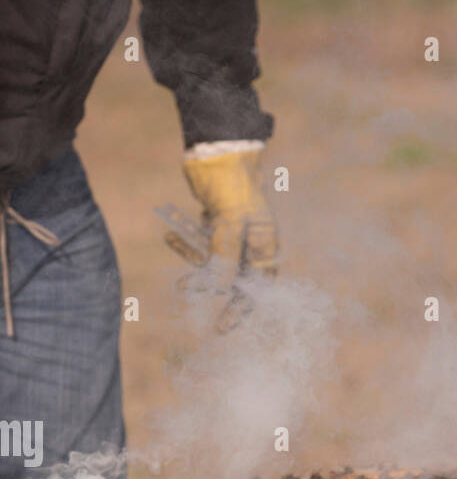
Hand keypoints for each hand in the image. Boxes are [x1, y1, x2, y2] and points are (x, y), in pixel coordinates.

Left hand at [180, 143, 276, 328]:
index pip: (257, 289)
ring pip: (213, 263)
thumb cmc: (232, 185)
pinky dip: (186, 245)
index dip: (241, 310)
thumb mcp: (229, 222)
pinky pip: (201, 246)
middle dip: (210, 286)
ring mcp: (233, 237)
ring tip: (174, 259)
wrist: (218, 150)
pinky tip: (170, 236)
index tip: (222, 328)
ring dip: (193, 264)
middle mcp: (251, 246)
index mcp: (264, 247)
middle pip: (233, 280)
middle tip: (186, 291)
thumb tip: (220, 289)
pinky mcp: (216, 228)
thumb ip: (225, 255)